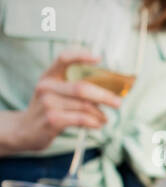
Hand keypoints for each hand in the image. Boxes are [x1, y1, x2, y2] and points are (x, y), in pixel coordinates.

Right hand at [1, 51, 121, 152]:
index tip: (99, 58)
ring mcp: (47, 103)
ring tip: (104, 119)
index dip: (81, 56)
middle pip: (82, 88)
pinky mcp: (52, 119)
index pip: (64, 58)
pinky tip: (97, 124)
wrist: (25, 130)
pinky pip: (81, 119)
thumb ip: (75, 87)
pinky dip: (94, 122)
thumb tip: (109, 90)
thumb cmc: (48, 109)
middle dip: (105, 96)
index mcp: (49, 76)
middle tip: (118, 103)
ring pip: (84, 106)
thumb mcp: (55, 93)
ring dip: (100, 114)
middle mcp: (46, 87)